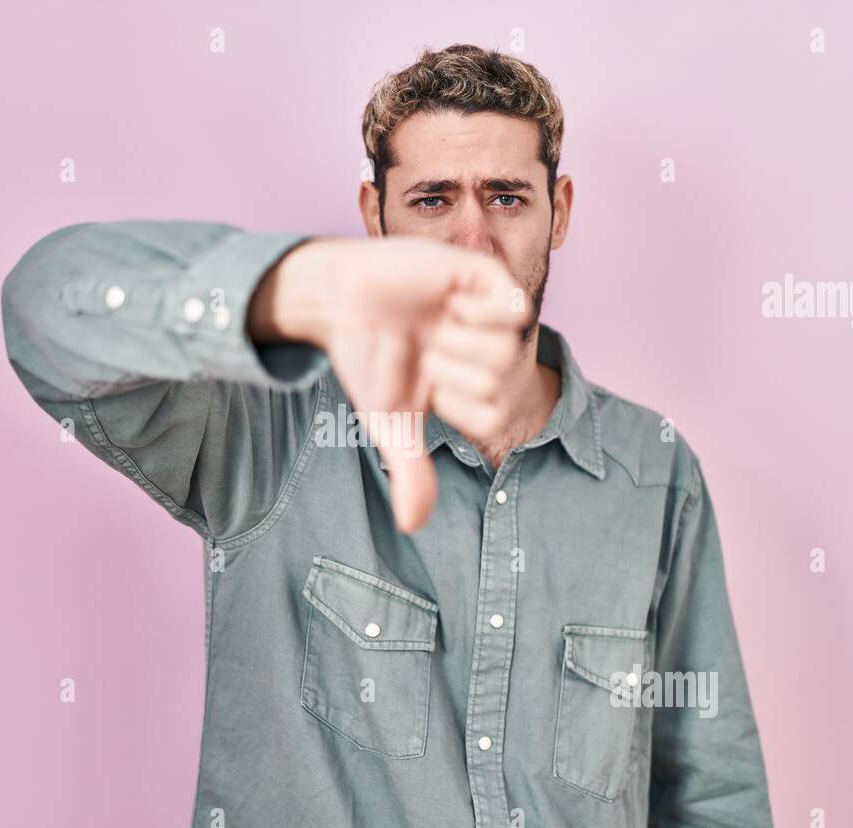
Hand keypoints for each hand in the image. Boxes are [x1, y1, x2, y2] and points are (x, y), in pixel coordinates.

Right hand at [251, 236, 525, 532]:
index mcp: (466, 383)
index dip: (458, 407)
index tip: (428, 388)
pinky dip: (483, 314)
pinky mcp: (481, 275)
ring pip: (510, 348)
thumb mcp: (389, 422)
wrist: (336, 302)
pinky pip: (516, 307)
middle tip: (427, 350)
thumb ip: (411, 471)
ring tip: (438, 325)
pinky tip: (454, 305)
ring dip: (463, 343)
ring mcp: (485, 311)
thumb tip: (413, 528)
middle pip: (502, 382)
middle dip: (454, 372)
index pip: (494, 415)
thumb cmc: (362, 359)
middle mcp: (481, 348)